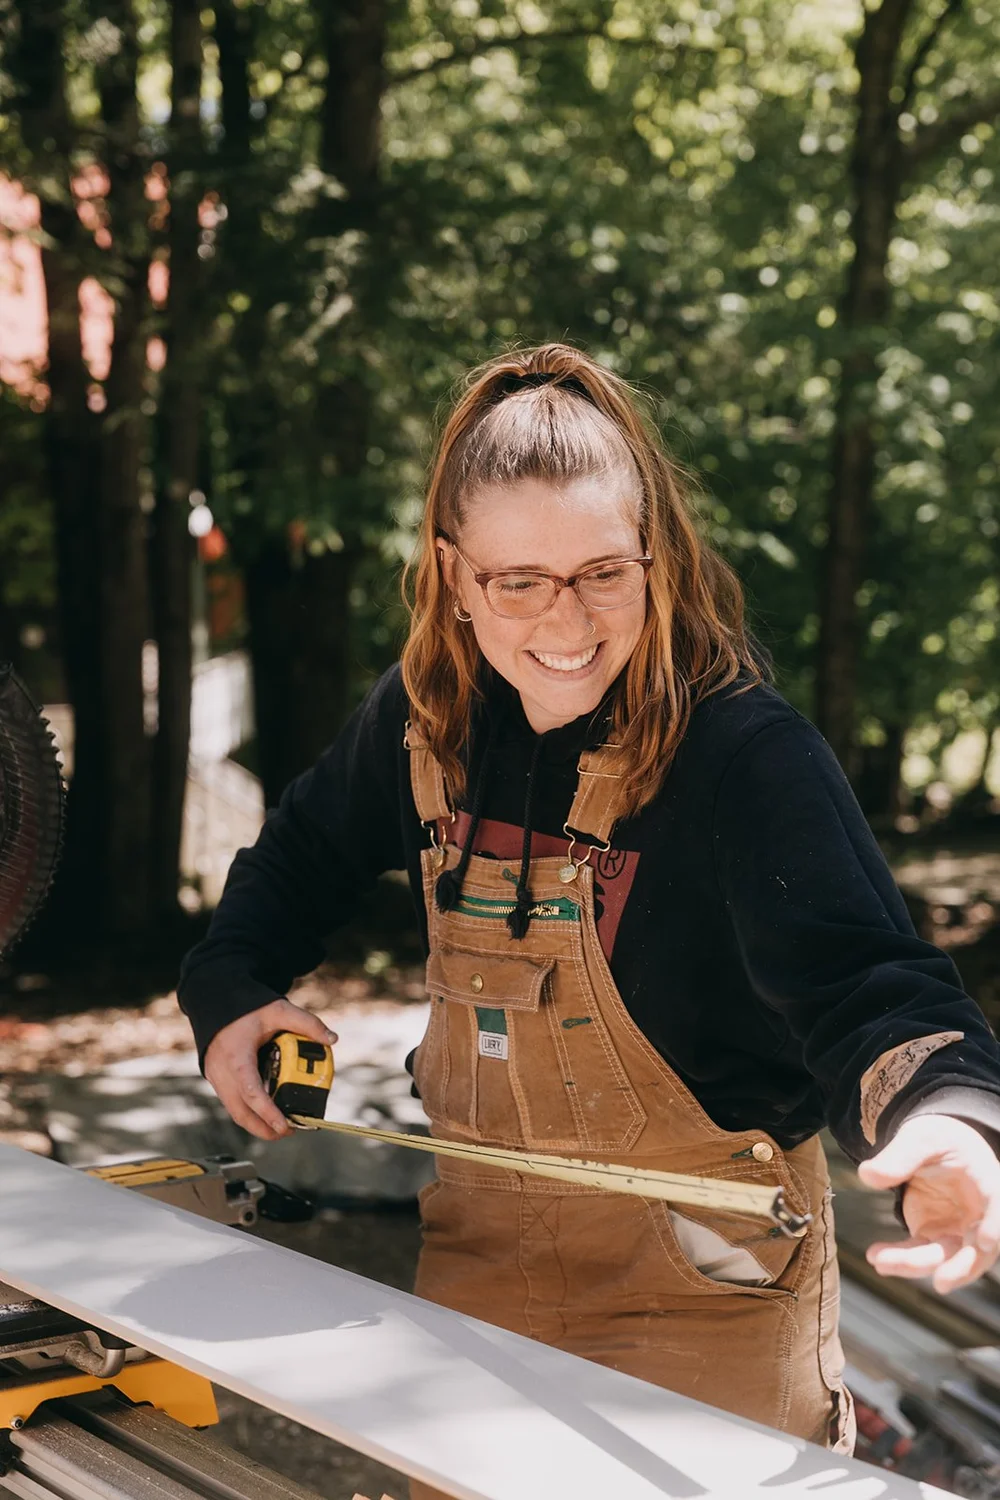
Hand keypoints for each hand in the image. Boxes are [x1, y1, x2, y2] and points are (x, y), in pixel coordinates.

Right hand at [203, 998, 337, 1141]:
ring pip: (234, 1112)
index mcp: (236, 1056)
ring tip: (280, 1129)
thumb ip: (306, 1023)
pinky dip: (248, 1114)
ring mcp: (216, 1078)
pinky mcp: (216, 1080)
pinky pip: (231, 1104)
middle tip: (288, 1132)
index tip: (284, 1126)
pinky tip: (264, 1116)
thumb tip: (332, 1039)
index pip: (251, 1092)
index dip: (268, 1113)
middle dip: (264, 1128)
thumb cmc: (245, 1008)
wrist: (215, 1002)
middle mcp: (222, 1072)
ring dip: (256, 1125)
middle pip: (241, 1112)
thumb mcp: (278, 1010)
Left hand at [859, 1115, 999, 1293]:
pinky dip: (899, 1258)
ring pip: (945, 1257)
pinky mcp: (935, 1236)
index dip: (996, 1224)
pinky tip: (876, 1257)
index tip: (985, 1242)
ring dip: (916, 1265)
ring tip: (880, 1261)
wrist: (933, 1148)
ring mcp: (958, 1230)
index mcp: (989, 1184)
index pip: (999, 1206)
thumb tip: (867, 1175)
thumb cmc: (938, 1139)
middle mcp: (979, 1215)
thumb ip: (899, 1156)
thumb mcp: (921, 1138)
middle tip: (941, 1282)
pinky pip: (919, 1253)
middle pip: (976, 1248)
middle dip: (960, 1267)